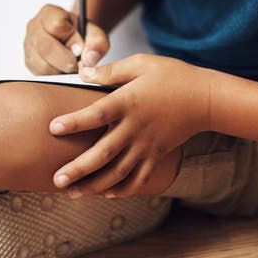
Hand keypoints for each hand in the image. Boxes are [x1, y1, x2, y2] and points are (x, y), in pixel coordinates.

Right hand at [24, 3, 108, 74]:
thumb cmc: (82, 34)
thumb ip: (97, 43)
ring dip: (60, 70)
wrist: (75, 40)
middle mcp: (34, 26)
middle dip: (66, 60)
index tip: (80, 47)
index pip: (56, 25)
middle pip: (46, 47)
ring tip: (71, 66)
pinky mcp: (28, 62)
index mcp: (49, 13)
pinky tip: (62, 70)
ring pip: (42, 64)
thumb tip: (89, 59)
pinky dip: (54, 76)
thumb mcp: (94, 33)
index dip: (71, 38)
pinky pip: (39, 74)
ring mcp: (28, 44)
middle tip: (77, 64)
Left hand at [49, 53, 210, 196]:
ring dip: (94, 185)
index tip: (53, 128)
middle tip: (56, 180)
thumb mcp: (141, 64)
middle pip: (103, 153)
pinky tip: (107, 194)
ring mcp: (147, 145)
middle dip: (79, 168)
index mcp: (129, 102)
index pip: (96, 114)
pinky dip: (123, 189)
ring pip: (118, 172)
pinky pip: (139, 178)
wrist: (204, 98)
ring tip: (73, 193)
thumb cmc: (171, 76)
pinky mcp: (157, 155)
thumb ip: (111, 70)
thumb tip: (83, 73)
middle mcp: (136, 127)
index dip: (75, 122)